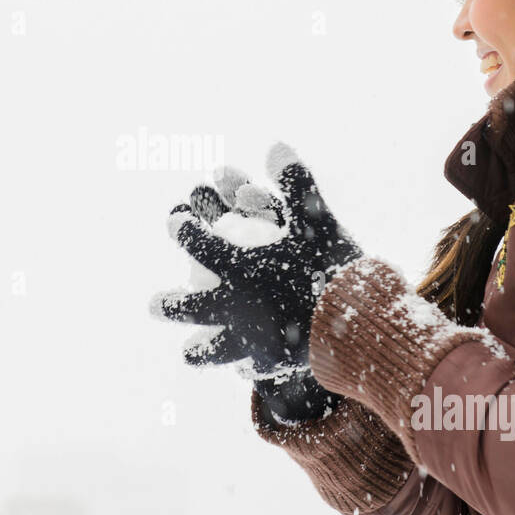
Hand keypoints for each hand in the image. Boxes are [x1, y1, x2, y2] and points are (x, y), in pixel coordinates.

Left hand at [154, 144, 362, 423]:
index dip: (184, 228)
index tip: (176, 220)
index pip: (199, 244)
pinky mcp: (269, 365)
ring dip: (196, 348)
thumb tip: (274, 144)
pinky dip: (246, 367)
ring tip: (187, 352)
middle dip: (170, 305)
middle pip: (191, 306)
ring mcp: (249, 340)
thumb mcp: (315, 217)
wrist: (360, 322)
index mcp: (240, 266)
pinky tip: (242, 369)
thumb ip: (293, 181)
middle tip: (154, 304)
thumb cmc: (333, 264)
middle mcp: (235, 305)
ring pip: (210, 348)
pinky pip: (251, 368)